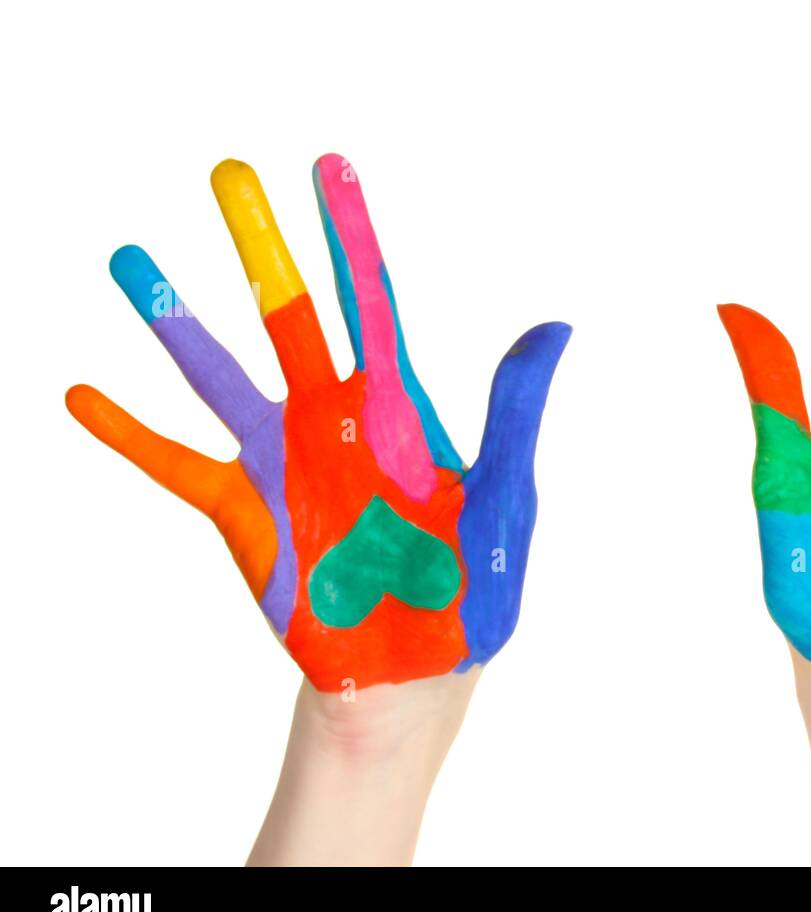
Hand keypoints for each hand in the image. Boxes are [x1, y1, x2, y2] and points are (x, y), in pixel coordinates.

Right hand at [67, 154, 569, 692]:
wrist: (416, 674)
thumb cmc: (471, 589)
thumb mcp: (504, 500)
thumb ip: (514, 414)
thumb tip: (555, 326)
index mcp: (398, 410)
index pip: (371, 302)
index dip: (350, 234)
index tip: (330, 166)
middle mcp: (333, 419)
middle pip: (289, 315)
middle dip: (263, 248)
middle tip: (227, 174)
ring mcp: (283, 462)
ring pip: (220, 373)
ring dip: (176, 321)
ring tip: (131, 261)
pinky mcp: (244, 515)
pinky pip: (175, 464)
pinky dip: (129, 434)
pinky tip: (80, 396)